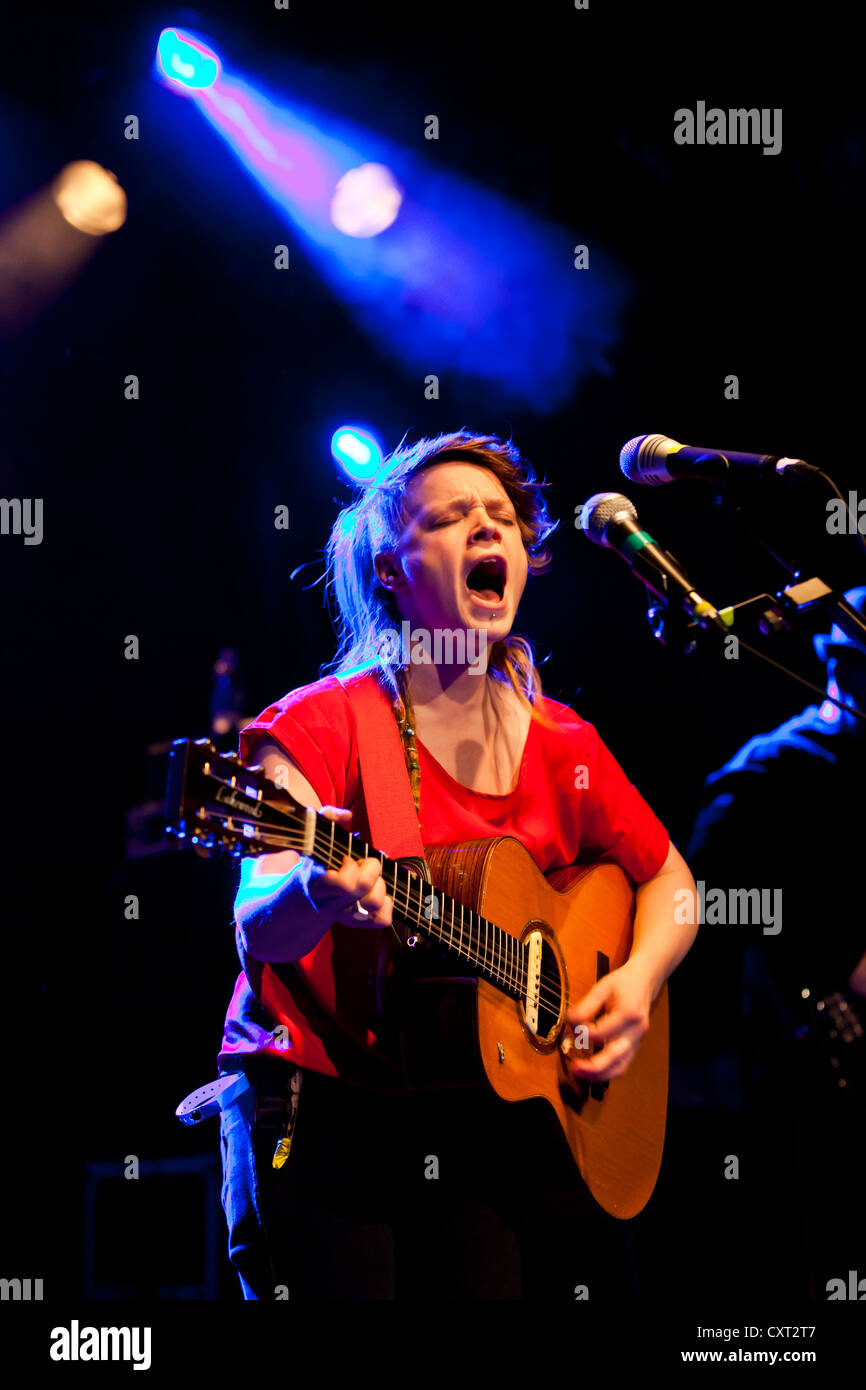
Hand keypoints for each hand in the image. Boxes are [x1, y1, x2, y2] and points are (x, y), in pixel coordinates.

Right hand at [307, 807, 393, 928]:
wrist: (295, 905)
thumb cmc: (308, 868)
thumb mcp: (312, 842)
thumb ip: (327, 820)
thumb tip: (347, 815)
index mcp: (319, 884)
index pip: (346, 884)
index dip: (351, 867)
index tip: (344, 858)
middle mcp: (333, 904)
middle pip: (367, 890)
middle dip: (370, 869)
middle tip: (359, 864)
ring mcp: (346, 916)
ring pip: (376, 903)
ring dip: (379, 885)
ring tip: (367, 878)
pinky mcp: (359, 923)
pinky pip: (383, 919)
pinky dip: (386, 904)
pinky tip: (374, 892)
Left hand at [561, 959, 655, 1081]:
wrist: (644, 981)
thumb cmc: (624, 983)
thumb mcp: (603, 987)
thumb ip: (586, 1006)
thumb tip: (570, 1021)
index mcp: (629, 1013)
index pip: (603, 1032)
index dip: (584, 1033)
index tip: (572, 1026)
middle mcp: (636, 1031)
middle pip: (616, 1057)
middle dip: (594, 1066)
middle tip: (575, 1067)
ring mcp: (637, 1041)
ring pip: (620, 1067)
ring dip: (600, 1075)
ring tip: (580, 1074)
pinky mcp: (634, 1046)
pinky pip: (622, 1065)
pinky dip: (607, 1072)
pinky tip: (592, 1072)